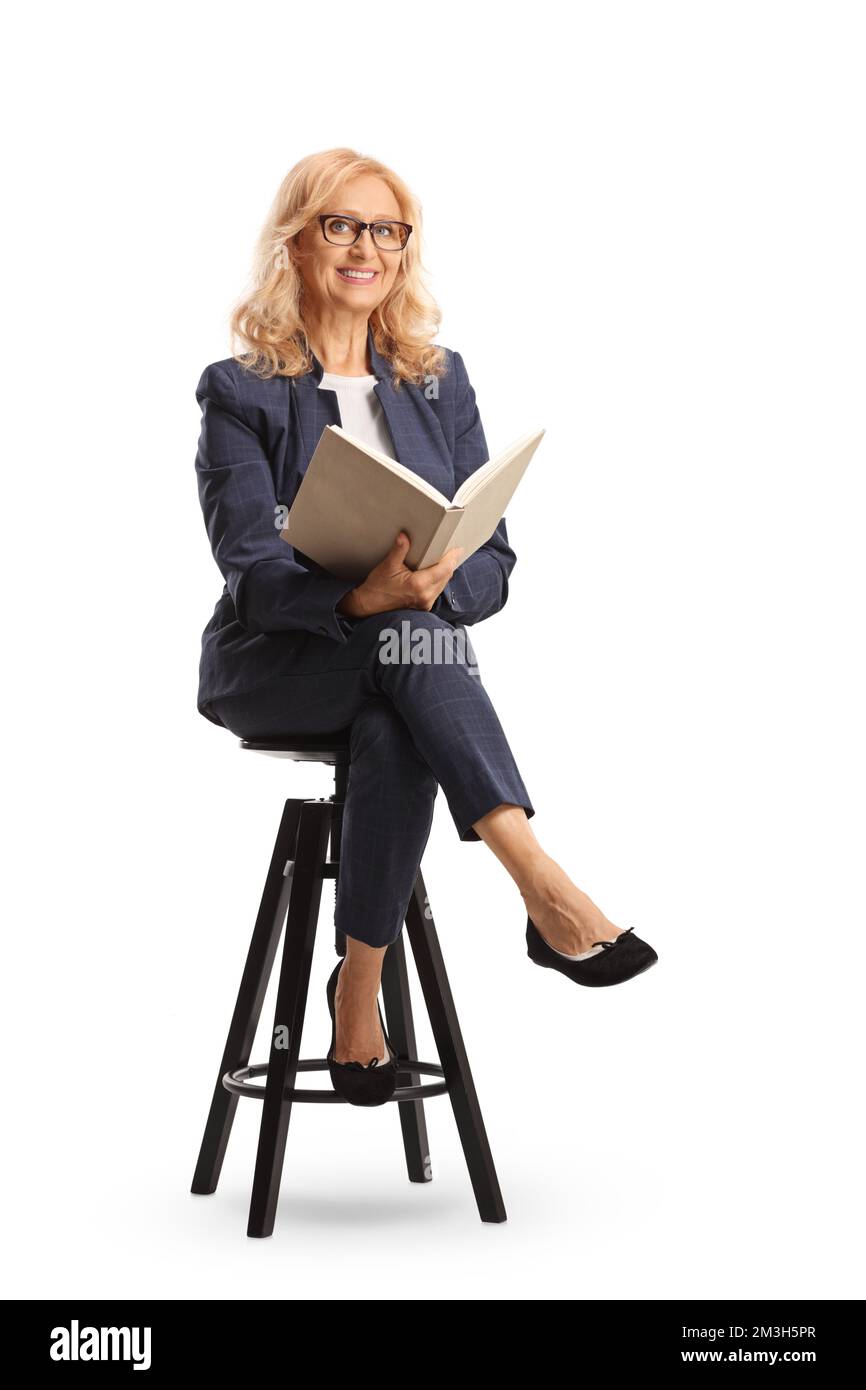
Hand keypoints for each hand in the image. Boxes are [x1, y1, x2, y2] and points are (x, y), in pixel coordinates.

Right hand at [337, 532, 463, 618]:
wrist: (368, 605)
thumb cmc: (377, 587)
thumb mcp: (388, 566)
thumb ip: (399, 550)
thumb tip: (404, 536)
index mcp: (419, 585)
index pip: (444, 569)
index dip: (452, 558)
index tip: (457, 549)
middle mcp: (425, 596)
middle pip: (446, 576)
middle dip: (450, 563)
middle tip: (453, 551)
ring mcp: (425, 603)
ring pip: (443, 584)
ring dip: (445, 572)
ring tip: (445, 560)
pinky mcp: (423, 606)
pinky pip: (436, 591)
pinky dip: (438, 580)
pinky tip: (435, 573)